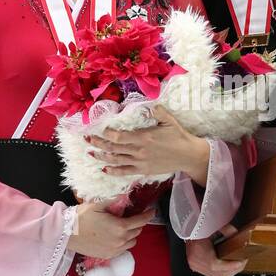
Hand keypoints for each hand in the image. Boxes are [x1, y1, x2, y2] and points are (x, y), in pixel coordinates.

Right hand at [67, 200, 156, 259]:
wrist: (66, 234)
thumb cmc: (81, 217)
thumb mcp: (98, 204)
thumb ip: (114, 198)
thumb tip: (126, 192)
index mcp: (120, 226)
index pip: (141, 221)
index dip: (148, 215)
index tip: (152, 211)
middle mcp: (120, 240)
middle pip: (137, 231)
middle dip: (138, 223)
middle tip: (133, 217)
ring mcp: (115, 249)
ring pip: (132, 242)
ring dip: (131, 234)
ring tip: (124, 227)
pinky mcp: (108, 255)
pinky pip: (123, 249)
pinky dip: (124, 243)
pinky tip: (116, 237)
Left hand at [90, 106, 210, 184]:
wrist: (188, 156)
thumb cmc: (179, 136)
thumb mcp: (170, 120)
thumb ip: (158, 111)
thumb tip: (150, 103)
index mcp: (144, 137)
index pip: (120, 136)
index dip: (107, 134)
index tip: (99, 129)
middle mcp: (139, 151)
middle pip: (114, 148)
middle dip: (99, 143)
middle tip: (87, 139)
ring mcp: (140, 162)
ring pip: (116, 160)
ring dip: (102, 156)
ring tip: (91, 152)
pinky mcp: (143, 170)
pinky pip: (125, 172)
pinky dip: (113, 171)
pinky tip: (104, 169)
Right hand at [185, 224, 246, 275]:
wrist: (187, 233)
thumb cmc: (198, 230)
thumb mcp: (212, 229)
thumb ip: (225, 230)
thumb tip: (235, 232)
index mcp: (198, 252)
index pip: (215, 265)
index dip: (230, 265)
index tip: (241, 262)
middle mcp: (196, 262)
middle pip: (218, 274)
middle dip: (233, 270)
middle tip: (243, 263)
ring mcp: (196, 267)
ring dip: (229, 272)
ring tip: (238, 266)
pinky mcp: (197, 268)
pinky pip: (212, 275)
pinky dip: (223, 273)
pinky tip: (229, 268)